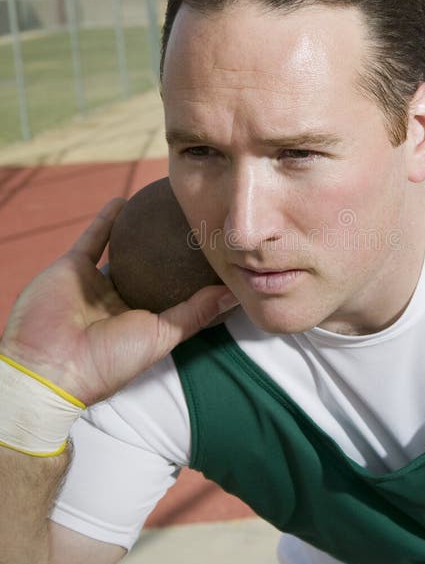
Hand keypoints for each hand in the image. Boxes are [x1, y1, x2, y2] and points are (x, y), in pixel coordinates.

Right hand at [0, 199, 237, 404]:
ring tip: (163, 209)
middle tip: (194, 226)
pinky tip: (126, 199)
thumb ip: (196, 313)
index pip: (171, 295)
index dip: (191, 279)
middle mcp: (118, 302)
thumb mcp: (162, 336)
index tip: (216, 257)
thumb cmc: (109, 360)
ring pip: (122, 250)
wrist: (50, 364)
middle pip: (149, 270)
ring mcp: (94, 284)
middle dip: (169, 251)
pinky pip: (93, 237)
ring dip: (139, 231)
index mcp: (140, 322)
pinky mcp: (72, 267)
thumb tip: (235, 294)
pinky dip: (107, 218)